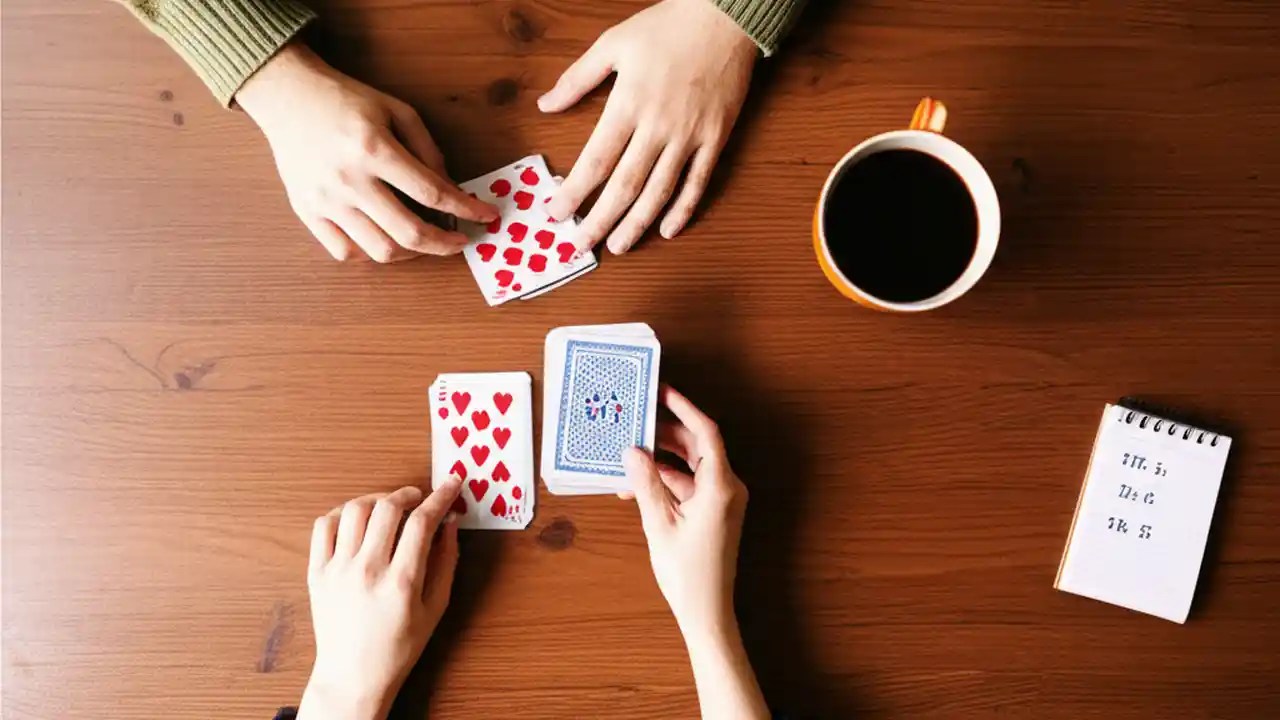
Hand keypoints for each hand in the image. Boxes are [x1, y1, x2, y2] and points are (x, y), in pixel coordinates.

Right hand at [237, 43, 497, 262]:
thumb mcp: (396, 110)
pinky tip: (385, 238)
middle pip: (409, 232)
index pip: (432, 192)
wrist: (287, 97)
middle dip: (445, 244)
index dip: (466, 209)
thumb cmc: (345, 101)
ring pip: (379, 250)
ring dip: (412, 253)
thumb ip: (427, 148)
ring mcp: (325, 201)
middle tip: (460, 241)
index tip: (486, 217)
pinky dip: (372, 253)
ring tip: (424, 240)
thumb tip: (450, 188)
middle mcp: (349, 180)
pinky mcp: (307, 212)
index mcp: (374, 150)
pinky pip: (345, 252)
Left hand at [299, 478, 462, 719]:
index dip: (441, 496)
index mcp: (401, 583)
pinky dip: (341, 512)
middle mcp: (367, 572)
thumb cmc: (398, 648)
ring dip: (376, 499)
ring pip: (354, 510)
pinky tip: (356, 519)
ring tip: (387, 508)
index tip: (451, 484)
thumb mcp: (435, 609)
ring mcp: (337, 571)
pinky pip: (323, 525)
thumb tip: (449, 523)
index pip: (422, 522)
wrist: (353, 676)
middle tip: (418, 499)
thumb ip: (446, 562)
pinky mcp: (316, 573)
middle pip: (387, 508)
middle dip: (408, 494)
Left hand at [539, 0, 756, 253]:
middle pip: (625, 186)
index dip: (575, 192)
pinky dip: (683, 210)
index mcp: (628, 104)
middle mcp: (658, 127)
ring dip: (637, 224)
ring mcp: (690, 136)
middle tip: (580, 245)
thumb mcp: (613, 44)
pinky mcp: (716, 139)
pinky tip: (667, 230)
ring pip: (660, 192)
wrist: (725, 17)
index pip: (596, 160)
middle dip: (599, 220)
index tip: (556, 214)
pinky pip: (698, 182)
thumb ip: (577, 79)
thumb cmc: (666, 27)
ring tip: (618, 247)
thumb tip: (546, 105)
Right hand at [621, 385, 748, 633]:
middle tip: (638, 419)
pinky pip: (691, 484)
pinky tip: (638, 484)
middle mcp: (728, 488)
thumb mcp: (660, 523)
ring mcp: (723, 500)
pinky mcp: (715, 511)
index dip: (685, 408)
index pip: (706, 433)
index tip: (663, 392)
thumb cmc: (689, 573)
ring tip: (631, 453)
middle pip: (698, 446)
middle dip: (667, 432)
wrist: (707, 610)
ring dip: (662, 459)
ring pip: (692, 465)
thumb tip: (634, 451)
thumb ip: (646, 483)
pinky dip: (667, 481)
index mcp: (721, 486)